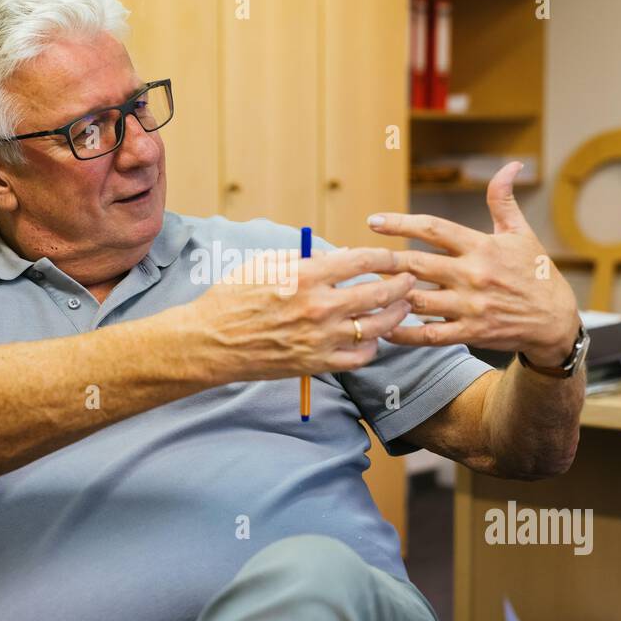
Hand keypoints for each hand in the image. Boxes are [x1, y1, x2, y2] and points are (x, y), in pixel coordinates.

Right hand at [190, 246, 415, 381]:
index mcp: (306, 276)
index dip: (385, 258)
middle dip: (401, 285)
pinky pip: (358, 357)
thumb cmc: (231, 298)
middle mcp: (319, 307)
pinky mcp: (316, 363)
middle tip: (410, 280)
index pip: (362, 261)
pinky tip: (373, 338)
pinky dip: (372, 347)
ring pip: (375, 327)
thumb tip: (338, 257)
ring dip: (395, 316)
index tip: (393, 258)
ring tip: (401, 308)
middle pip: (378, 294)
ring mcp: (320, 338)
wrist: (210, 342)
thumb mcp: (264, 264)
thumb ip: (304, 258)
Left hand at [367, 162, 579, 366]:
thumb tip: (510, 166)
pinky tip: (384, 326)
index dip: (401, 223)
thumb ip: (503, 200)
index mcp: (481, 247)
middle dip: (385, 261)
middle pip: (417, 265)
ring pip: (418, 300)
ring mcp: (470, 306)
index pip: (434, 229)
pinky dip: (404, 332)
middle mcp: (472, 275)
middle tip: (356, 257)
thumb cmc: (535, 273)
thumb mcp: (521, 233)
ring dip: (390, 295)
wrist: (555, 320)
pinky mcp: (470, 332)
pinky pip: (429, 334)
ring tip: (364, 290)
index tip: (374, 221)